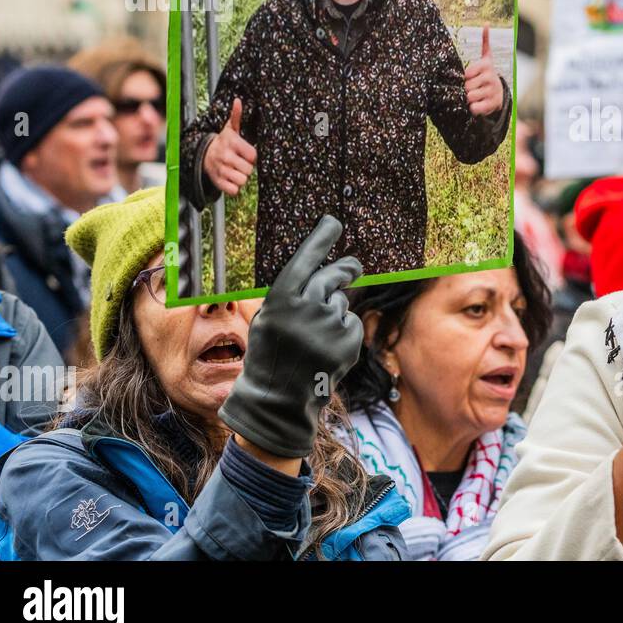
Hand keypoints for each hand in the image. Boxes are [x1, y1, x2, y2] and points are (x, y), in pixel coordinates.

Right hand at [204, 98, 256, 196]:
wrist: (203, 156)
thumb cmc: (224, 142)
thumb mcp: (230, 129)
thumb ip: (236, 116)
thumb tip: (238, 100)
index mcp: (231, 143)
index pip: (253, 156)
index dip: (253, 157)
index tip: (247, 154)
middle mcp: (225, 157)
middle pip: (249, 170)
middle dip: (248, 168)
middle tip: (241, 162)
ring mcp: (220, 170)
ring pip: (243, 180)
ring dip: (242, 177)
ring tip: (236, 170)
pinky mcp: (217, 182)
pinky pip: (234, 191)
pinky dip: (235, 187)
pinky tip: (231, 179)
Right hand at [218, 216, 363, 458]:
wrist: (278, 399)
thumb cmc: (271, 354)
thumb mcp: (269, 319)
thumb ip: (293, 295)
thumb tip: (325, 269)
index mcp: (280, 301)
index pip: (304, 260)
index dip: (320, 239)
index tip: (333, 222)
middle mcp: (307, 309)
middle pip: (333, 275)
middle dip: (345, 268)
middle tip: (353, 266)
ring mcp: (329, 326)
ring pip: (341, 302)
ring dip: (334, 310)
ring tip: (315, 334)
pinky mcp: (348, 342)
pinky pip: (350, 322)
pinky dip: (343, 330)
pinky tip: (326, 348)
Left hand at [464, 27, 503, 115]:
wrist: (500, 93)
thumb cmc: (487, 74)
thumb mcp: (487, 58)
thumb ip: (485, 42)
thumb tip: (487, 23)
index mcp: (487, 66)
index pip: (466, 74)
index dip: (465, 78)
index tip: (471, 78)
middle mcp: (491, 78)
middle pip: (467, 87)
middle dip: (466, 89)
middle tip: (472, 88)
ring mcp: (493, 91)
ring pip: (470, 98)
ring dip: (469, 99)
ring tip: (476, 95)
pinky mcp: (494, 104)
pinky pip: (475, 108)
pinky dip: (474, 108)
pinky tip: (478, 104)